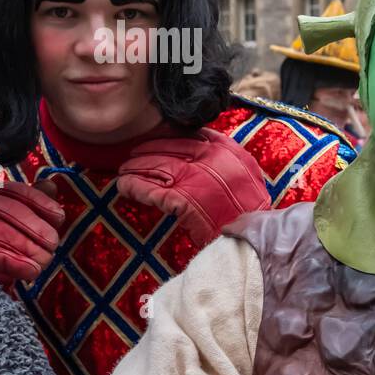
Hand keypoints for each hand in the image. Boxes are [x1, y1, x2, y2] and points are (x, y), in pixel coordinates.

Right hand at [0, 178, 64, 285]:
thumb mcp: (18, 224)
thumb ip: (34, 205)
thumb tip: (50, 185)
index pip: (14, 191)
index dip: (39, 201)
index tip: (59, 217)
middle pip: (4, 208)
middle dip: (33, 226)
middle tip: (53, 244)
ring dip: (22, 246)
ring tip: (42, 262)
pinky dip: (6, 262)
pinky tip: (27, 271)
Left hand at [116, 129, 270, 245]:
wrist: (250, 240)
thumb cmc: (248, 209)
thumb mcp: (245, 172)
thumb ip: (224, 157)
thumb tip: (198, 146)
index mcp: (227, 150)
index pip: (190, 134)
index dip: (168, 137)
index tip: (155, 140)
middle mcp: (211, 159)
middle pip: (169, 148)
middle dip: (147, 151)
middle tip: (131, 155)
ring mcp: (196, 179)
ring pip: (156, 166)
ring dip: (136, 168)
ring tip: (123, 171)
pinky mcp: (183, 200)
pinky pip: (151, 190)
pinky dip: (135, 187)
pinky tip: (124, 187)